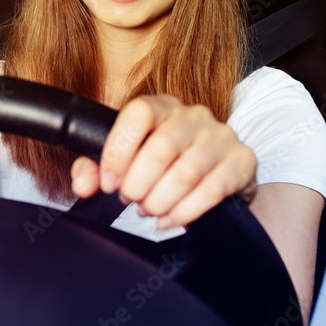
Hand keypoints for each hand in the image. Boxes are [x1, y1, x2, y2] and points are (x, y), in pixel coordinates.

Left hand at [70, 95, 255, 227]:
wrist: (214, 172)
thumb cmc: (162, 164)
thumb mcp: (126, 160)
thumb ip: (95, 168)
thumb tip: (83, 183)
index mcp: (162, 105)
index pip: (138, 113)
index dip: (118, 151)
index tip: (108, 182)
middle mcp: (194, 115)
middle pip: (162, 147)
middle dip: (139, 183)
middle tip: (130, 200)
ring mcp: (221, 136)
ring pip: (187, 171)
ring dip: (160, 200)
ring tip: (149, 210)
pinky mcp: (243, 161)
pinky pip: (213, 189)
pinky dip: (186, 211)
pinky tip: (170, 219)